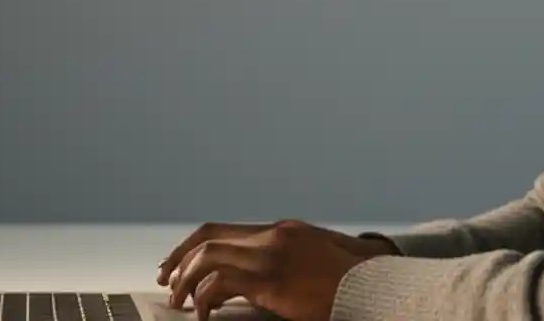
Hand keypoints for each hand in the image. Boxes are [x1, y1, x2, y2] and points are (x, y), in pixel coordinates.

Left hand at [156, 219, 398, 320]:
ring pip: (208, 256)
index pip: (225, 229)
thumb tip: (261, 283)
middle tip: (166, 280)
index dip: (194, 246)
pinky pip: (221, 284)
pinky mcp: (272, 280)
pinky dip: (205, 298)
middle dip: (179, 258)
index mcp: (283, 230)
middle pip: (208, 235)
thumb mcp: (320, 261)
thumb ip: (290, 261)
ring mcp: (272, 255)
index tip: (177, 264)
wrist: (377, 285)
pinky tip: (204, 314)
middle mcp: (273, 236)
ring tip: (179, 302)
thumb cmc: (354, 281)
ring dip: (186, 279)